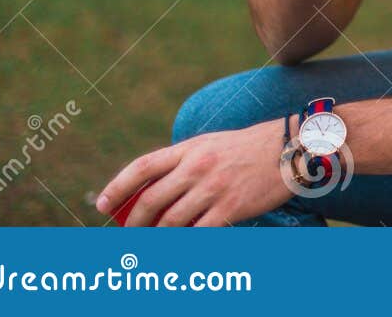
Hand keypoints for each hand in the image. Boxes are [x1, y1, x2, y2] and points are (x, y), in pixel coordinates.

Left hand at [96, 120, 295, 226]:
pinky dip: (185, 242)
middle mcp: (198, 166)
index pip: (142, 167)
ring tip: (152, 244)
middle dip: (133, 222)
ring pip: (170, 222)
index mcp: (190, 148)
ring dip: (156, 238)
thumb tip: (151, 195)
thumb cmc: (246, 150)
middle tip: (128, 234)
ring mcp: (214, 188)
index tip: (100, 205)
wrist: (290, 149)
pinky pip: (198, 232)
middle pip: (150, 200)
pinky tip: (181, 245)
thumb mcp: (210, 145)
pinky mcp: (231, 207)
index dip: (116, 187)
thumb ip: (182, 164)